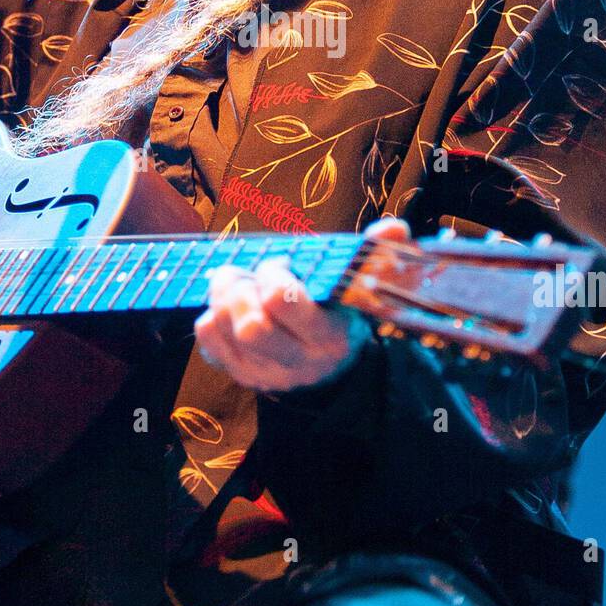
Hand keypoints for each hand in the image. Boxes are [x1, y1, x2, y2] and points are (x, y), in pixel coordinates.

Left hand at [194, 215, 411, 392]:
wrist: (329, 370)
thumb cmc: (337, 313)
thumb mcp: (356, 289)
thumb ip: (372, 256)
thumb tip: (396, 229)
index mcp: (329, 335)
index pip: (284, 303)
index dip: (272, 276)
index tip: (277, 264)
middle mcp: (297, 361)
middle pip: (252, 328)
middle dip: (240, 290)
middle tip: (245, 273)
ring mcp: (265, 373)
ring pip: (225, 332)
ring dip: (221, 297)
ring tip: (233, 282)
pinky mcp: (240, 376)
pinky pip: (208, 344)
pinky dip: (210, 318)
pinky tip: (226, 308)